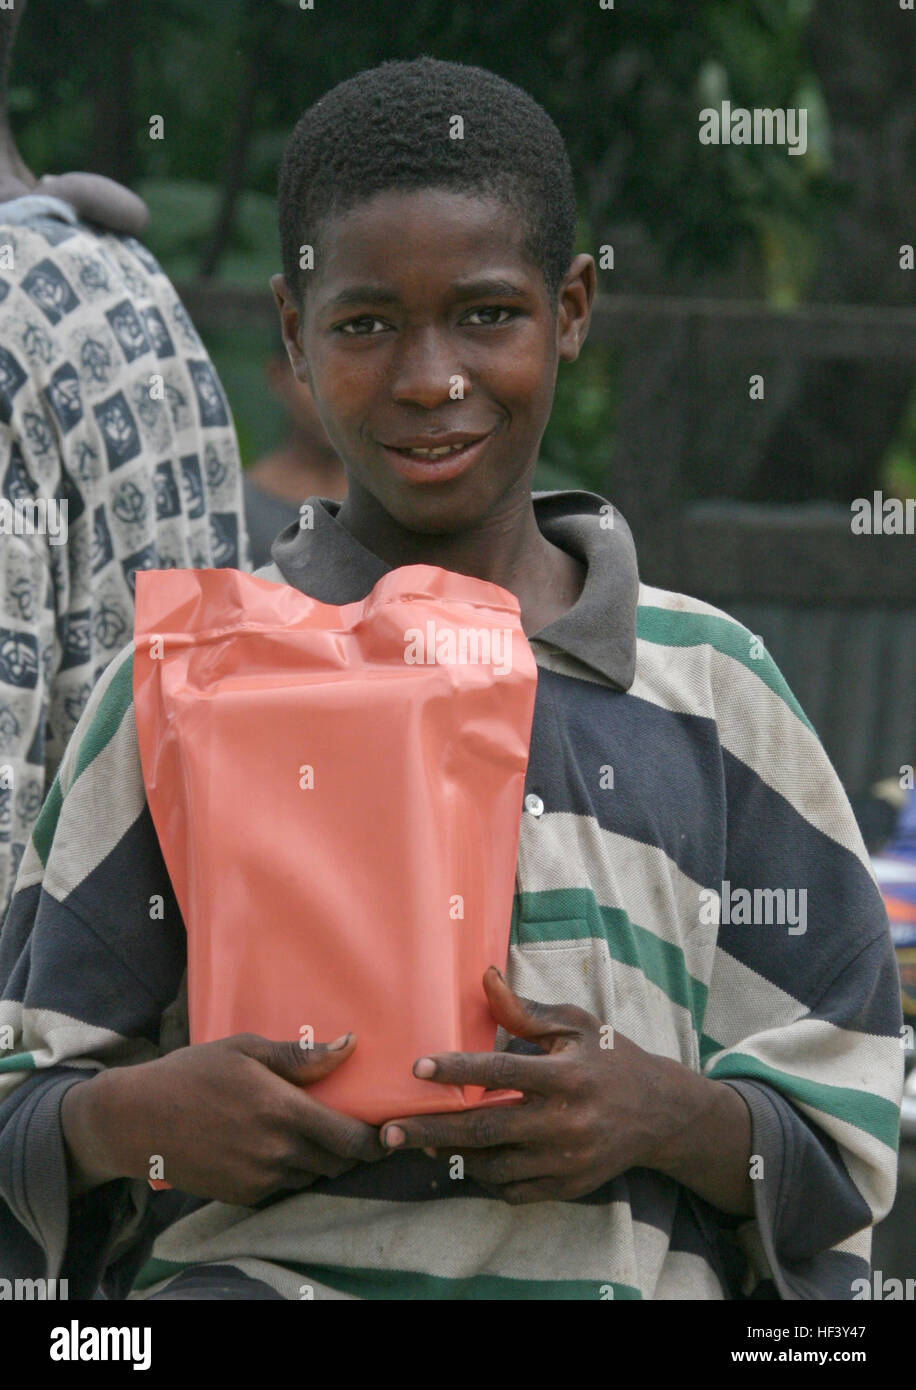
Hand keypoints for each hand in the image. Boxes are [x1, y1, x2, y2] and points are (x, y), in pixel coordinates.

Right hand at [61, 1032, 386, 1205]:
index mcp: (284, 1113)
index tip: (384, 1128)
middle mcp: (277, 1153)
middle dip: (352, 1149)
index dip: (375, 1140)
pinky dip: (289, 1170)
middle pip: (338, 1163)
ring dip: (320, 1159)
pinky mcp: (242, 1196)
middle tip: (351, 1126)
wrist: (137, 1121)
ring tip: (311, 1132)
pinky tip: (275, 1146)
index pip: (351, 1141)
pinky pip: (283, 1187)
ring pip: (312, 1176)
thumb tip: (349, 1044)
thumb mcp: (246, 1050)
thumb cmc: (192, 1074)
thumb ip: (301, 1055)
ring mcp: (259, 1179)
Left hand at [378, 967, 682, 1204]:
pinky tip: (466, 1158)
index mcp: (566, 1075)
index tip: (417, 1068)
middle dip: (431, 1129)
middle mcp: (564, 1121)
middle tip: (389, 1131)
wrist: (659, 1114)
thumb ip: (525, 1010)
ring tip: (422, 1140)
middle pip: (485, 1128)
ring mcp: (565, 1159)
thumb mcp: (576, 1025)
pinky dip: (484, 1176)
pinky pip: (512, 1189)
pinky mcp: (566, 1186)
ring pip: (493, 1165)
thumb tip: (484, 978)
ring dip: (452, 1154)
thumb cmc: (610, 1059)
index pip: (501, 1072)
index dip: (457, 1070)